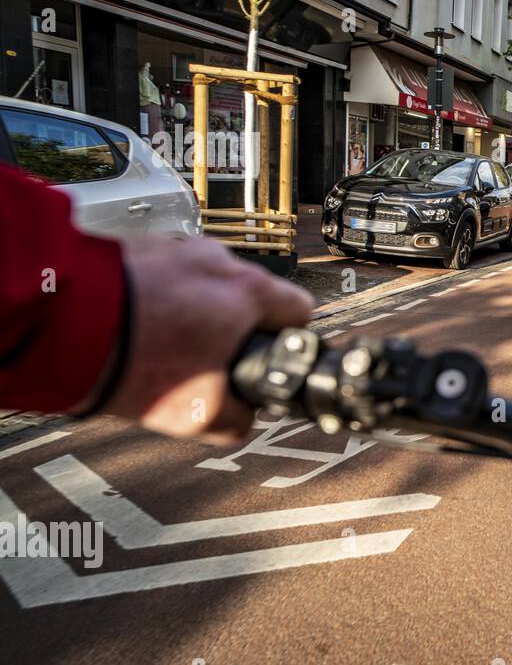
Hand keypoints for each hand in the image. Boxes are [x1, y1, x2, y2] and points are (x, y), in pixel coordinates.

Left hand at [103, 236, 313, 441]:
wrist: (60, 326)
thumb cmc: (136, 361)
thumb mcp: (202, 415)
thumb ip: (240, 417)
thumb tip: (245, 415)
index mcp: (250, 293)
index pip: (300, 312)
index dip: (286, 342)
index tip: (264, 358)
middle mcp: (220, 261)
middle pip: (249, 300)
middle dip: (232, 330)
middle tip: (204, 362)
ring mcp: (179, 249)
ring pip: (204, 287)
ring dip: (193, 313)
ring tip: (160, 347)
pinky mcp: (139, 246)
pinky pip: (164, 277)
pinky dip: (157, 300)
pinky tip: (135, 331)